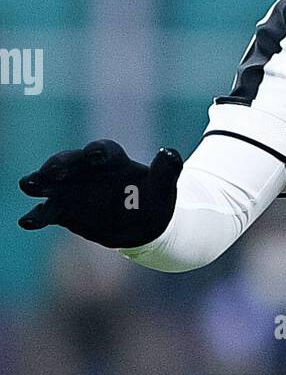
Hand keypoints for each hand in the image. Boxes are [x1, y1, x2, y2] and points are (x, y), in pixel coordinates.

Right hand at [18, 139, 182, 246]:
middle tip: (52, 170)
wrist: (142, 223)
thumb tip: (170, 153)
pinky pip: (47, 212)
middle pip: (69, 162)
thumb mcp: (164, 187)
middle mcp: (87, 170)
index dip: (98, 151)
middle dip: (60, 164)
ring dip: (40, 182)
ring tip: (29, 185)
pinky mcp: (64, 210)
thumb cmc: (153, 199)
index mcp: (112, 160)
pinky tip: (26, 221)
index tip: (95, 155)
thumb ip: (166, 171)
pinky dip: (36, 216)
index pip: (102, 151)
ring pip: (51, 183)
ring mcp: (72, 190)